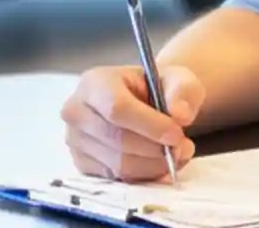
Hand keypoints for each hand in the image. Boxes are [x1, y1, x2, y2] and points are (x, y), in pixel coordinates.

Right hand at [60, 64, 206, 181]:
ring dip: (154, 164)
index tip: (177, 135)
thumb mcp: (178, 79)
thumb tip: (180, 114)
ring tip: (175, 153)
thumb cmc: (158, 89)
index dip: (149, 125)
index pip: (117, 108)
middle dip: (155, 149)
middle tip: (182, 148)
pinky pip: (117, 179)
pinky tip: (158, 162)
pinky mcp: (82, 164)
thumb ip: (183, 91)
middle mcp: (76, 111)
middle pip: (116, 139)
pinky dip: (144, 175)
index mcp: (95, 82)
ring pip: (118, 164)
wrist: (145, 104)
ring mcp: (75, 140)